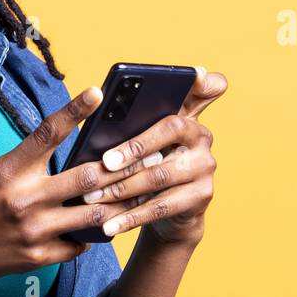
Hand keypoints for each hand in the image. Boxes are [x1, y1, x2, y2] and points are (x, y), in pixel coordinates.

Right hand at [0, 85, 176, 289]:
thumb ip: (24, 162)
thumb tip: (65, 148)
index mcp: (7, 171)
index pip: (46, 133)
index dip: (74, 110)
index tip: (96, 92)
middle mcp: (22, 200)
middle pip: (85, 178)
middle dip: (118, 168)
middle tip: (142, 158)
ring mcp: (31, 232)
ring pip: (92, 215)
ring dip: (116, 205)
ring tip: (135, 195)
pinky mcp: (36, 257)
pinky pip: (77, 245)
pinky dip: (90, 235)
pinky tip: (97, 228)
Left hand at [78, 67, 227, 245]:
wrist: (171, 213)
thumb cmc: (146, 165)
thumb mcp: (140, 143)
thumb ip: (130, 123)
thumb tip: (91, 111)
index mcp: (188, 114)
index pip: (204, 90)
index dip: (202, 81)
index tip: (195, 72)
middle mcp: (203, 136)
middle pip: (171, 131)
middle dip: (133, 147)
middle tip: (103, 163)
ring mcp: (206, 166)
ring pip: (160, 174)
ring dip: (122, 188)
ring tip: (92, 199)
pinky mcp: (202, 196)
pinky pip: (161, 206)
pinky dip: (131, 217)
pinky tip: (109, 224)